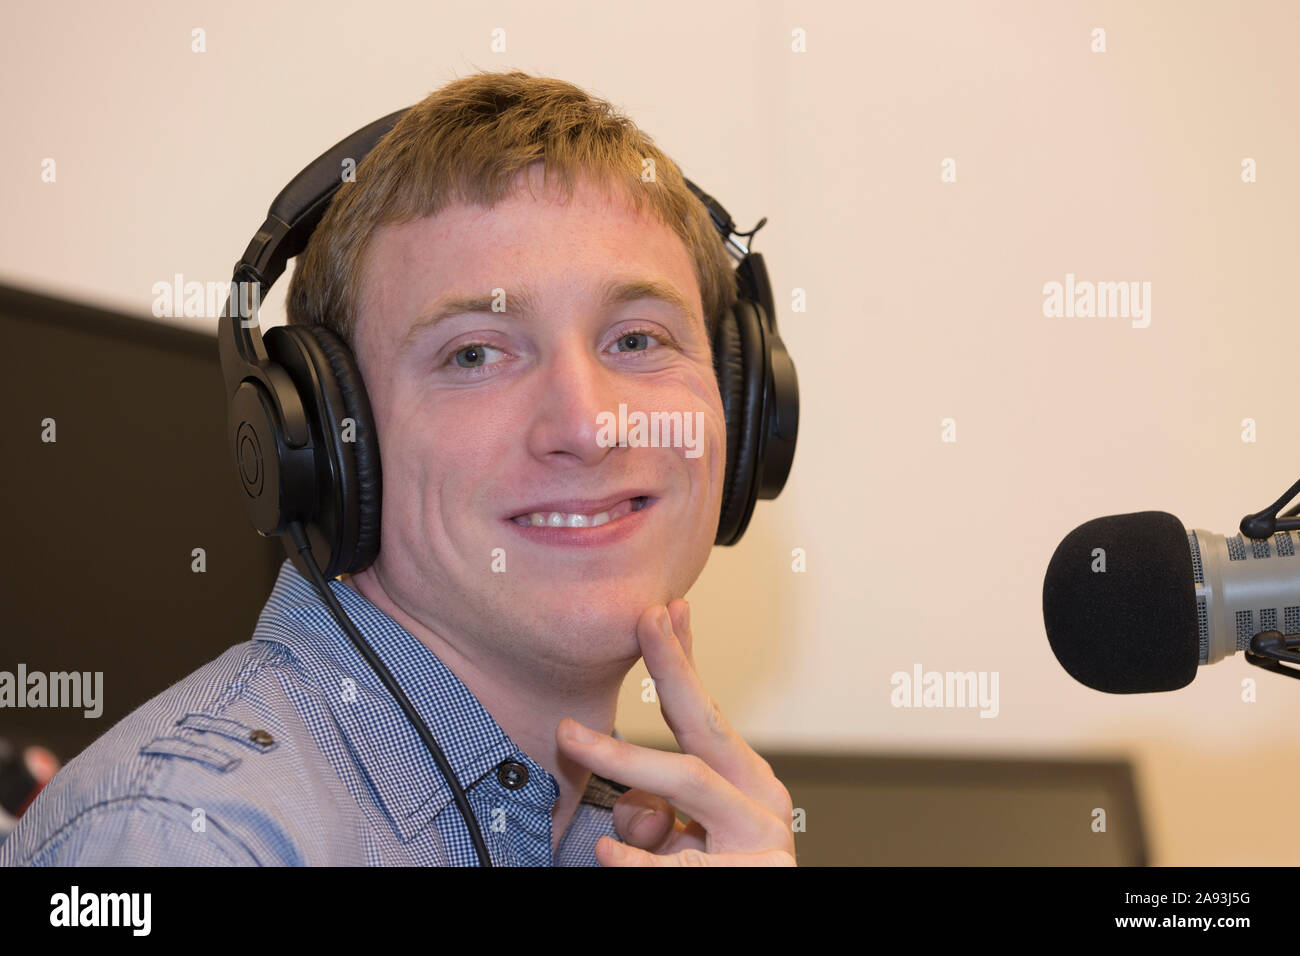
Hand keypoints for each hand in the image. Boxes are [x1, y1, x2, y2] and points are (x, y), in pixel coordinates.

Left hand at [556, 599, 795, 865]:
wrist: (750, 917)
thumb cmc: (714, 874)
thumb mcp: (682, 833)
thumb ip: (656, 802)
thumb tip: (635, 797)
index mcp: (746, 784)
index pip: (707, 710)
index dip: (684, 657)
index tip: (663, 606)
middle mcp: (761, 805)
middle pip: (706, 725)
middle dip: (671, 668)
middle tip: (641, 621)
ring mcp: (760, 845)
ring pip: (687, 781)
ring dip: (623, 753)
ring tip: (572, 737)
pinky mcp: (747, 881)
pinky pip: (676, 859)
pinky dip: (635, 854)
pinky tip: (609, 854)